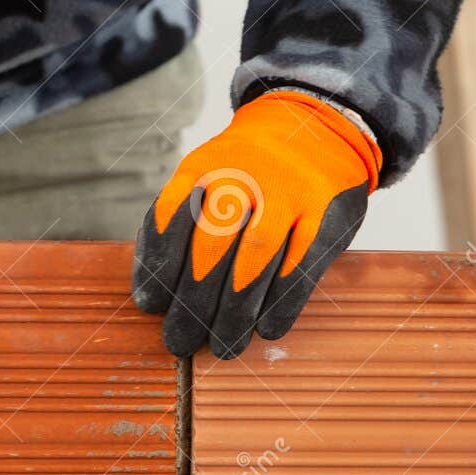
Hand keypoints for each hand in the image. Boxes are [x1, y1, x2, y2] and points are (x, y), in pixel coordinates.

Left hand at [132, 90, 379, 357]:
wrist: (315, 126)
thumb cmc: (246, 172)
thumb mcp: (207, 174)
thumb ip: (181, 219)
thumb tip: (151, 291)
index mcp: (203, 165)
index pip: (169, 219)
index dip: (158, 267)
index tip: (150, 306)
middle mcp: (243, 174)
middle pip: (211, 247)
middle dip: (192, 302)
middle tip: (180, 342)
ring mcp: (288, 191)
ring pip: (255, 259)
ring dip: (236, 311)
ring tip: (223, 348)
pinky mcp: (325, 211)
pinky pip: (301, 263)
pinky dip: (283, 302)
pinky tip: (268, 330)